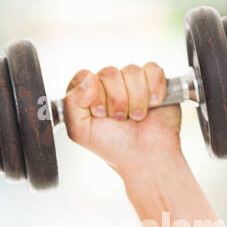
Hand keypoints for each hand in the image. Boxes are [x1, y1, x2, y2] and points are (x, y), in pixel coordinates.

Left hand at [63, 63, 182, 178]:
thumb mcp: (80, 131)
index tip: (99, 113)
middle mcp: (107, 85)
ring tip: (135, 116)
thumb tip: (88, 79)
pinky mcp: (153, 81)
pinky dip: (154, 90)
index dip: (93, 94)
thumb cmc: (113, 146)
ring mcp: (130, 82)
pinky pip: (153, 70)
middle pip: (109, 73)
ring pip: (132, 71)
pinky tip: (152, 105)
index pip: (84, 77)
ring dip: (136, 99)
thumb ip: (72, 103)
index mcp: (86, 95)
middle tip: (119, 119)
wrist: (145, 156)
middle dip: (117, 100)